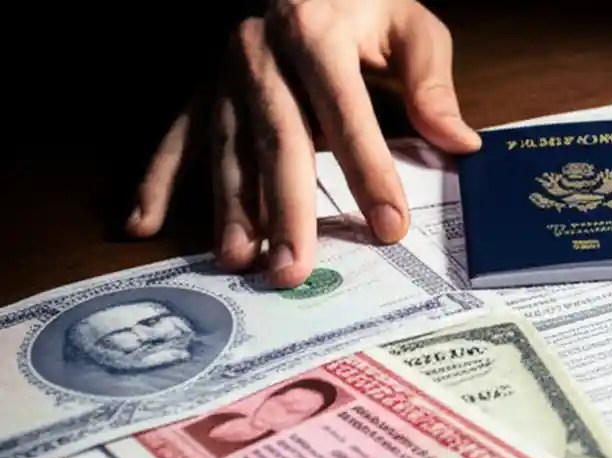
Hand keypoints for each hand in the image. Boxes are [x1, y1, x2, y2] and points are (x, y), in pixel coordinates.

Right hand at [125, 0, 480, 287]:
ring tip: (239, 259)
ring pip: (227, 147)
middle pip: (278, 140)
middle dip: (286, 209)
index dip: (369, 172)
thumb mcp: (408, 21)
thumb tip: (460, 143)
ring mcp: (223, 71)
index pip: (347, 114)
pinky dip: (156, 180)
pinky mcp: (200, 85)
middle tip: (295, 269)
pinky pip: (175, 135)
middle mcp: (261, 52)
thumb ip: (432, 82)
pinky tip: (141, 224)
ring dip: (230, 207)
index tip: (390, 225)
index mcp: (316, 32)